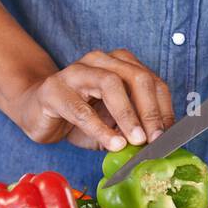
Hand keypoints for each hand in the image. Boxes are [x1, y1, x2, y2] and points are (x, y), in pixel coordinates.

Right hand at [11, 48, 175, 150]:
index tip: (170, 135)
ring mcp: (76, 71)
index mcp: (120, 63)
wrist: (37, 112)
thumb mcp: (112, 124)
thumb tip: (159, 147)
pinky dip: (100, 128)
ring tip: (136, 141)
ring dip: (128, 115)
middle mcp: (100, 60)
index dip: (164, 108)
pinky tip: (112, 144)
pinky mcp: (54, 88)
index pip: (152, 81)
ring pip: (110, 84)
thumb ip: (132, 130)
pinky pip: (81, 108)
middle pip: (136, 77)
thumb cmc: (79, 117)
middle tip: (156, 139)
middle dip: (150, 110)